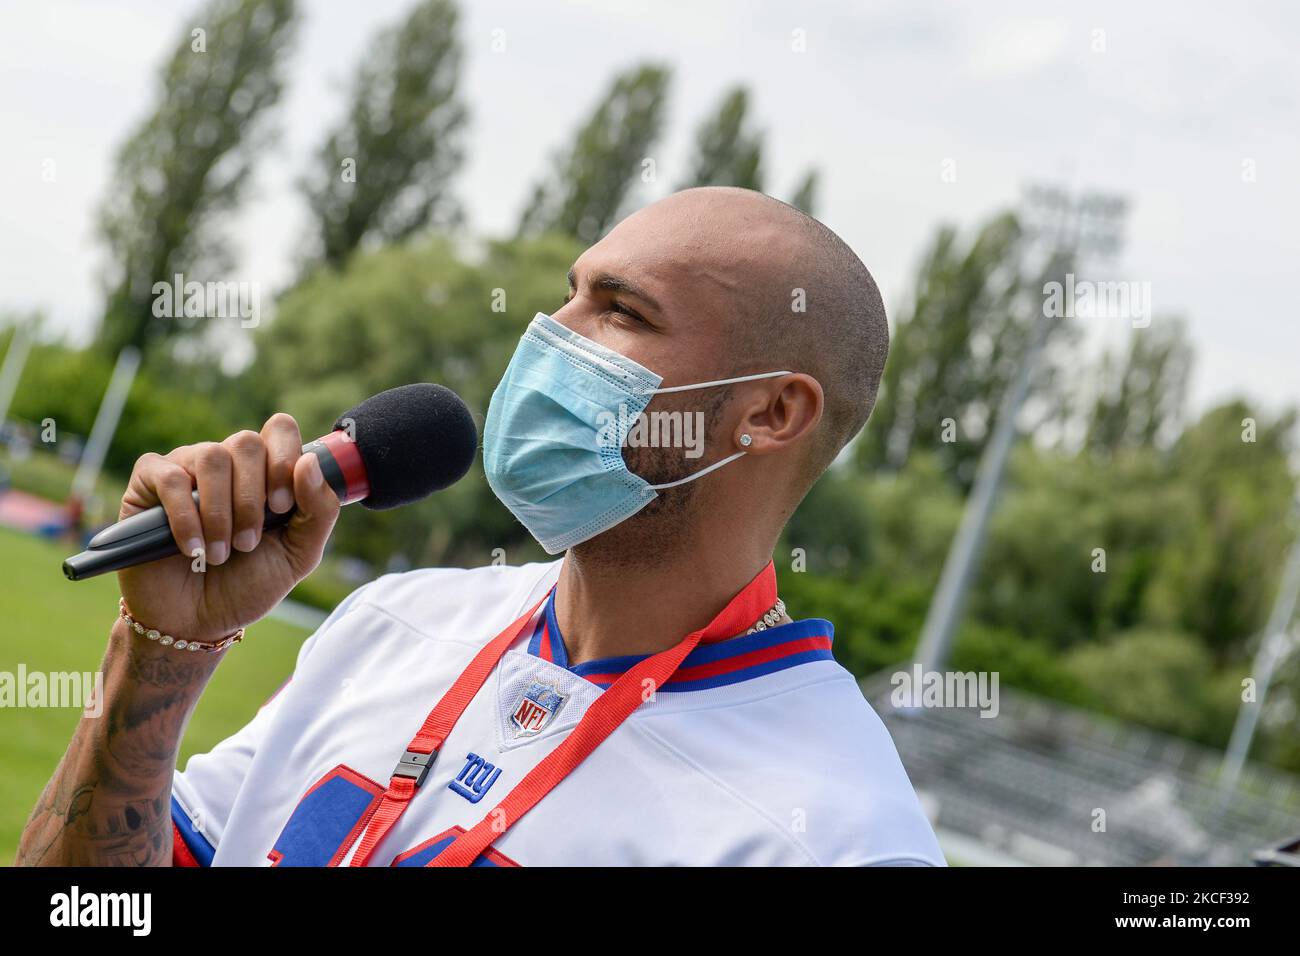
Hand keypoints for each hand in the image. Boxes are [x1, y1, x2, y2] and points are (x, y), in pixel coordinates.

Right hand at [115, 414, 340, 643]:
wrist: (195, 623)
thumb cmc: (248, 584)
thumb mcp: (298, 555)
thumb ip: (319, 511)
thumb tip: (310, 461)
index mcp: (264, 472)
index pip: (279, 429)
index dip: (284, 460)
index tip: (281, 508)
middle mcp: (226, 463)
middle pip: (246, 442)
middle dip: (252, 498)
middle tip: (248, 543)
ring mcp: (186, 469)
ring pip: (211, 456)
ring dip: (220, 511)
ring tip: (219, 553)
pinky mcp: (147, 486)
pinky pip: (169, 477)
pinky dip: (185, 516)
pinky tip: (190, 548)